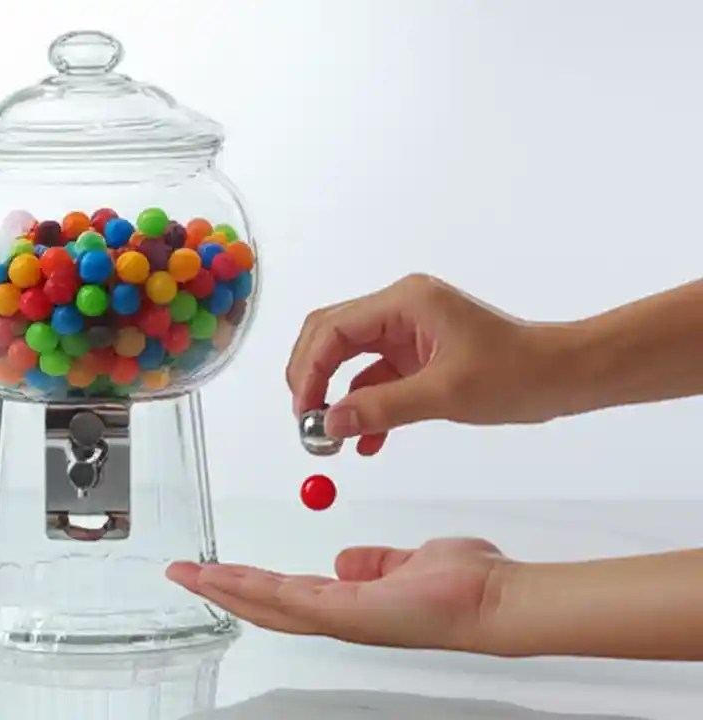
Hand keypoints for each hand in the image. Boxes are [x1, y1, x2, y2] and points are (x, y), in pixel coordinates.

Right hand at [167, 538, 507, 651]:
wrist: (495, 601)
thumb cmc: (469, 584)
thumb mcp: (410, 561)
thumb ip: (377, 562)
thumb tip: (347, 561)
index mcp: (352, 604)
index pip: (287, 596)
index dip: (248, 585)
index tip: (217, 571)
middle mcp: (339, 618)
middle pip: (264, 607)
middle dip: (220, 591)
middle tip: (182, 575)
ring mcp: (340, 619)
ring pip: (266, 606)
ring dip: (223, 590)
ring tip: (188, 575)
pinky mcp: (345, 613)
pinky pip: (286, 599)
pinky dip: (249, 587)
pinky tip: (222, 577)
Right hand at [286, 273, 568, 454]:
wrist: (565, 376)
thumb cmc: (517, 373)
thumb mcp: (446, 394)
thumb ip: (382, 408)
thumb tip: (329, 424)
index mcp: (404, 302)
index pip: (333, 329)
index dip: (310, 369)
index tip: (303, 411)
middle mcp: (399, 309)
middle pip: (331, 336)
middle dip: (312, 377)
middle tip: (305, 420)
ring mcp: (407, 332)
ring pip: (348, 359)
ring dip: (336, 396)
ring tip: (330, 437)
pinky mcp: (417, 355)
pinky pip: (375, 378)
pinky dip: (365, 406)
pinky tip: (364, 441)